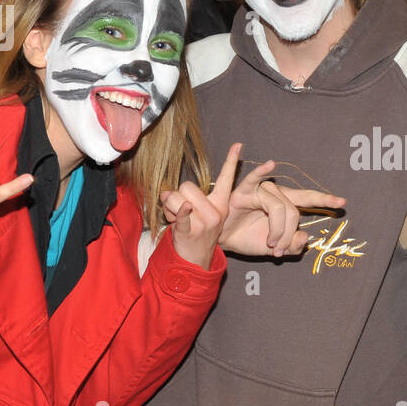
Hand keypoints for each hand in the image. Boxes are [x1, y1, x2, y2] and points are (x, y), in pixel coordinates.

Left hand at [160, 143, 237, 268]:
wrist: (194, 260)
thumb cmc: (196, 232)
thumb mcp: (202, 213)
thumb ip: (188, 197)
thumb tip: (167, 192)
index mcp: (222, 204)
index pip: (227, 179)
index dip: (232, 161)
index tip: (238, 145)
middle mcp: (217, 211)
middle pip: (188, 186)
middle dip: (177, 196)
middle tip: (180, 210)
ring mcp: (206, 222)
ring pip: (177, 197)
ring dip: (169, 206)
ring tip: (175, 218)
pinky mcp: (192, 230)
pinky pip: (182, 214)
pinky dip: (177, 213)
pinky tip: (178, 217)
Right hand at [213, 148, 345, 256]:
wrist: (223, 242)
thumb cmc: (248, 238)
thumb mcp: (276, 248)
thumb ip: (294, 246)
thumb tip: (306, 237)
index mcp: (285, 203)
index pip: (307, 198)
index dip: (325, 199)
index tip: (342, 202)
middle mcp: (275, 193)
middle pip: (294, 211)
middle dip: (290, 234)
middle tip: (280, 250)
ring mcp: (260, 190)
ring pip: (279, 208)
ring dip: (277, 232)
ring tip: (269, 245)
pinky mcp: (242, 191)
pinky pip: (253, 179)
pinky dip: (262, 171)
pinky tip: (271, 165)